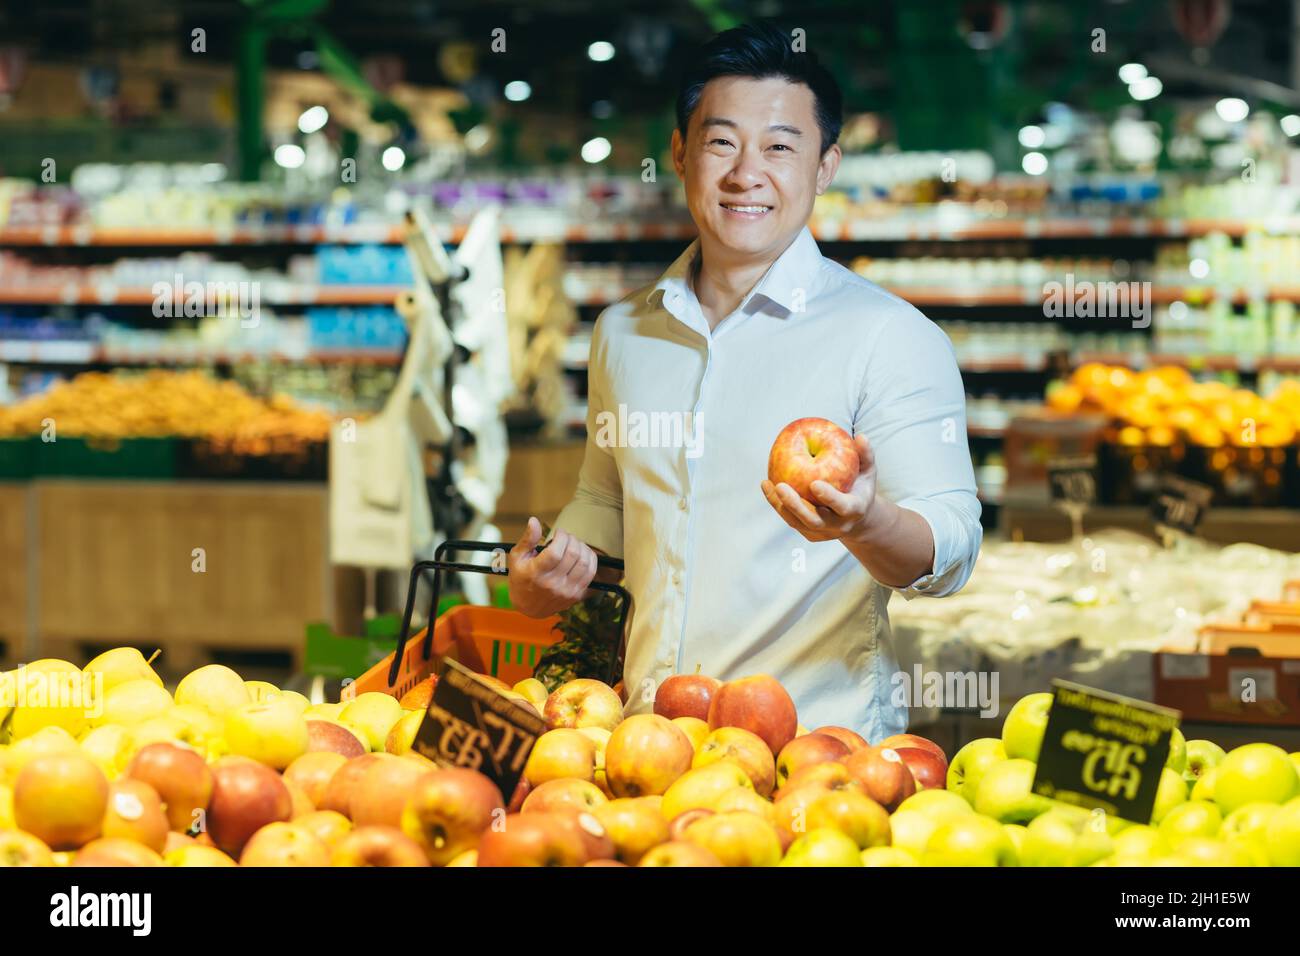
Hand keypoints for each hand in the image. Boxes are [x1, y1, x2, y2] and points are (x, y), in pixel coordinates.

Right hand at [506, 517, 598, 616]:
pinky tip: (582, 554)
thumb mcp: (517, 557)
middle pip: (573, 555)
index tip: (558, 532)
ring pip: (584, 563)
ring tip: (574, 544)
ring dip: (582, 547)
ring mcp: (566, 591)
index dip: (561, 537)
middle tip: (566, 537)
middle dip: (572, 539)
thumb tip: (534, 520)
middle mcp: (552, 584)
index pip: (556, 552)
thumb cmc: (521, 578)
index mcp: (536, 573)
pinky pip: (590, 574)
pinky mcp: (576, 595)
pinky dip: (590, 560)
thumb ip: (527, 539)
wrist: (528, 607)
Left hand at [761, 434, 878, 542]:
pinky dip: (778, 505)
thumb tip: (860, 437)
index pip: (842, 506)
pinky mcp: (809, 534)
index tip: (814, 484)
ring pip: (798, 523)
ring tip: (767, 485)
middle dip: (796, 506)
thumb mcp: (868, 471)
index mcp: (854, 510)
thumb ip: (865, 455)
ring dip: (780, 505)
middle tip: (780, 487)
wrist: (857, 517)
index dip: (829, 497)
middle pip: (814, 520)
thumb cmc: (860, 487)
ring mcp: (823, 532)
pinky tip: (768, 487)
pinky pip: (790, 520)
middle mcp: (838, 525)